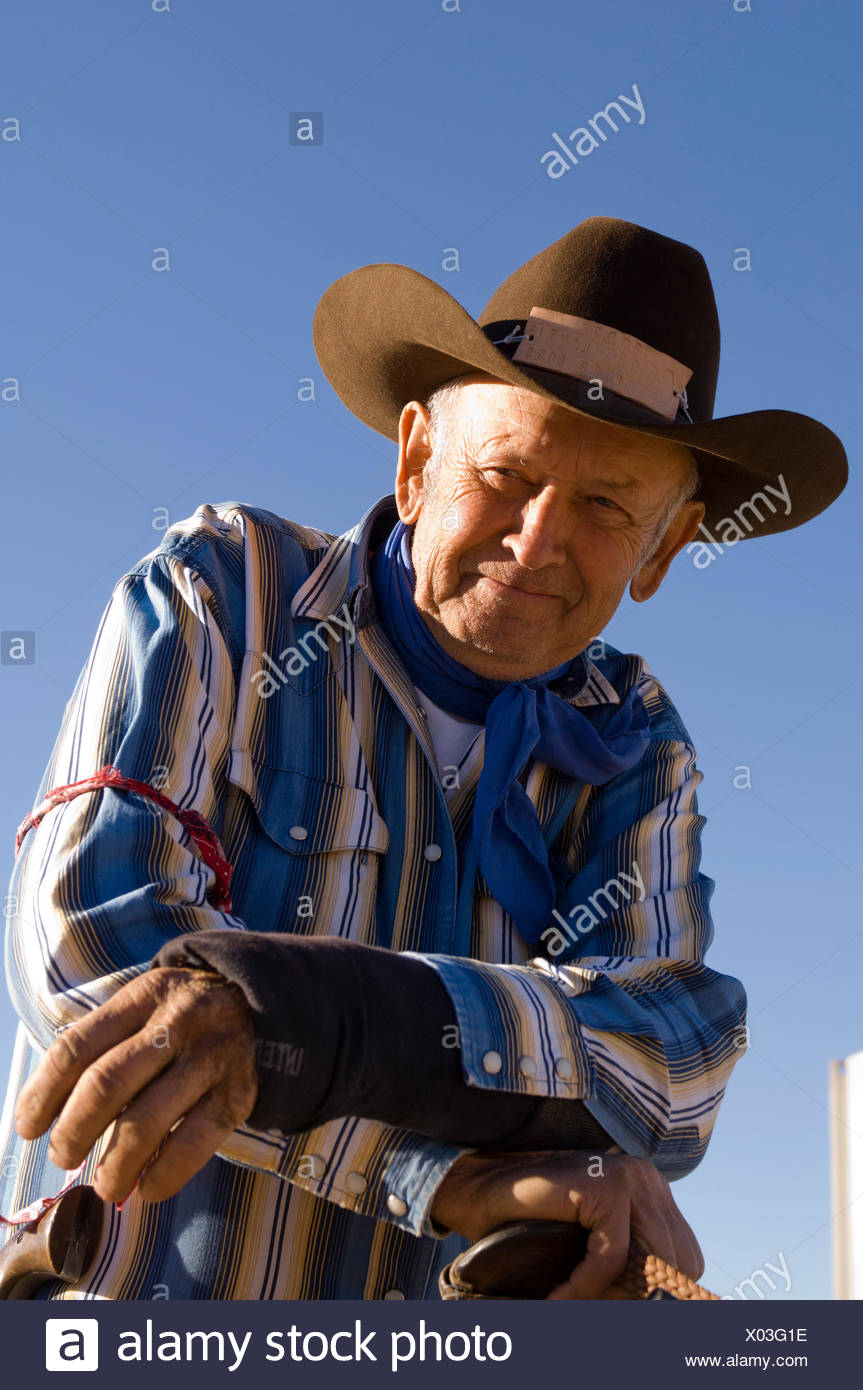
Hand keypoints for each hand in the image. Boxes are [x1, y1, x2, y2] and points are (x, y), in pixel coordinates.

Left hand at [15, 967, 257, 1205]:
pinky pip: (193, 1144)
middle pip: (106, 1085)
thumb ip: (106, 1044)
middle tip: (63, 1156)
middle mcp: (177, 1022)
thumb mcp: (147, 1006)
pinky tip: (146, 1188)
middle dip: (73, 1132)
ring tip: (104, 1185)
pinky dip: (163, 1176)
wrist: (270, 1005)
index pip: (76, 1048)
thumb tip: (51, 1112)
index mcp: (144, 996)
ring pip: (146, 1123)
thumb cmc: (186, 1015)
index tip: (28, 1128)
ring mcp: (211, 1057)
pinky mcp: (238, 1093)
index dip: (42, 1094)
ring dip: (114, 1166)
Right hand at [430, 1148, 703, 1298]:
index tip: (623, 1313)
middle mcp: (648, 1179)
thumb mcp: (595, 1244)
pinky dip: (584, 1287)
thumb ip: (630, 1262)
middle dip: (638, 1296)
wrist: (479, 1189)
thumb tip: (660, 1309)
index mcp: (654, 1191)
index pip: (687, 1257)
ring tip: (574, 1306)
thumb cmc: (532, 1224)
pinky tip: (556, 1298)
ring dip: (612, 1296)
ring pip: (649, 1262)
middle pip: (676, 1261)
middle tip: (594, 1313)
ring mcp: (628, 1177)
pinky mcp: (604, 1186)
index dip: (658, 1293)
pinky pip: (611, 1258)